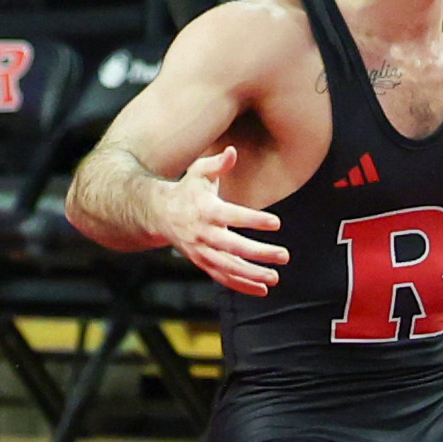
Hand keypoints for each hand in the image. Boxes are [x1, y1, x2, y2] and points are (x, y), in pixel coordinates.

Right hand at [157, 145, 289, 294]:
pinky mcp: (202, 263)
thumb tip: (232, 152)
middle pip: (232, 247)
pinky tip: (262, 290)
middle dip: (258, 253)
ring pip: (228, 268)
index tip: (277, 223)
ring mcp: (201, 251)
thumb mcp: (198, 172)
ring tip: (275, 277)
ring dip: (252, 275)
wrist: (159, 214)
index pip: (233, 215)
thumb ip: (217, 164)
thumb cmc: (187, 189)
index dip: (254, 219)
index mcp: (205, 209)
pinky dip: (241, 286)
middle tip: (283, 256)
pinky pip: (222, 278)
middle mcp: (203, 233)